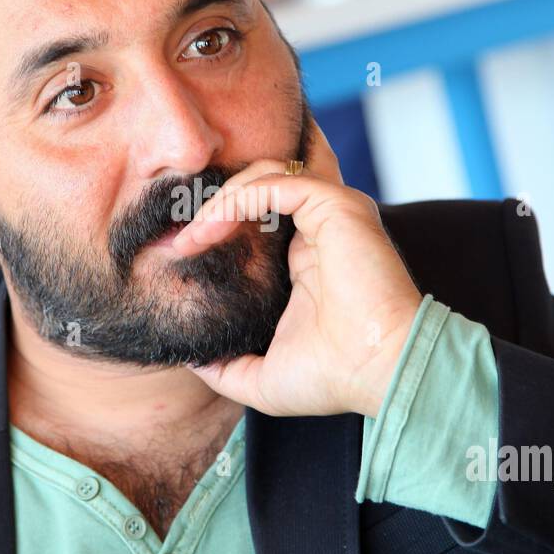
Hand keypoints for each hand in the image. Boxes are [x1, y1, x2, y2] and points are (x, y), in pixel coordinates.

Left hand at [172, 120, 423, 417]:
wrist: (378, 373)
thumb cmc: (332, 378)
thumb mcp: (260, 378)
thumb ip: (223, 367)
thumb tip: (189, 360)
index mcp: (306, 258)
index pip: (257, 217)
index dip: (215, 225)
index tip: (178, 252)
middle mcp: (320, 229)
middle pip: (258, 186)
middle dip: (212, 202)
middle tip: (175, 234)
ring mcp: (331, 213)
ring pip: (265, 175)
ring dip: (219, 199)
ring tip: (189, 234)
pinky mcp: (336, 207)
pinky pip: (276, 182)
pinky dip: (237, 198)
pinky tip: (209, 228)